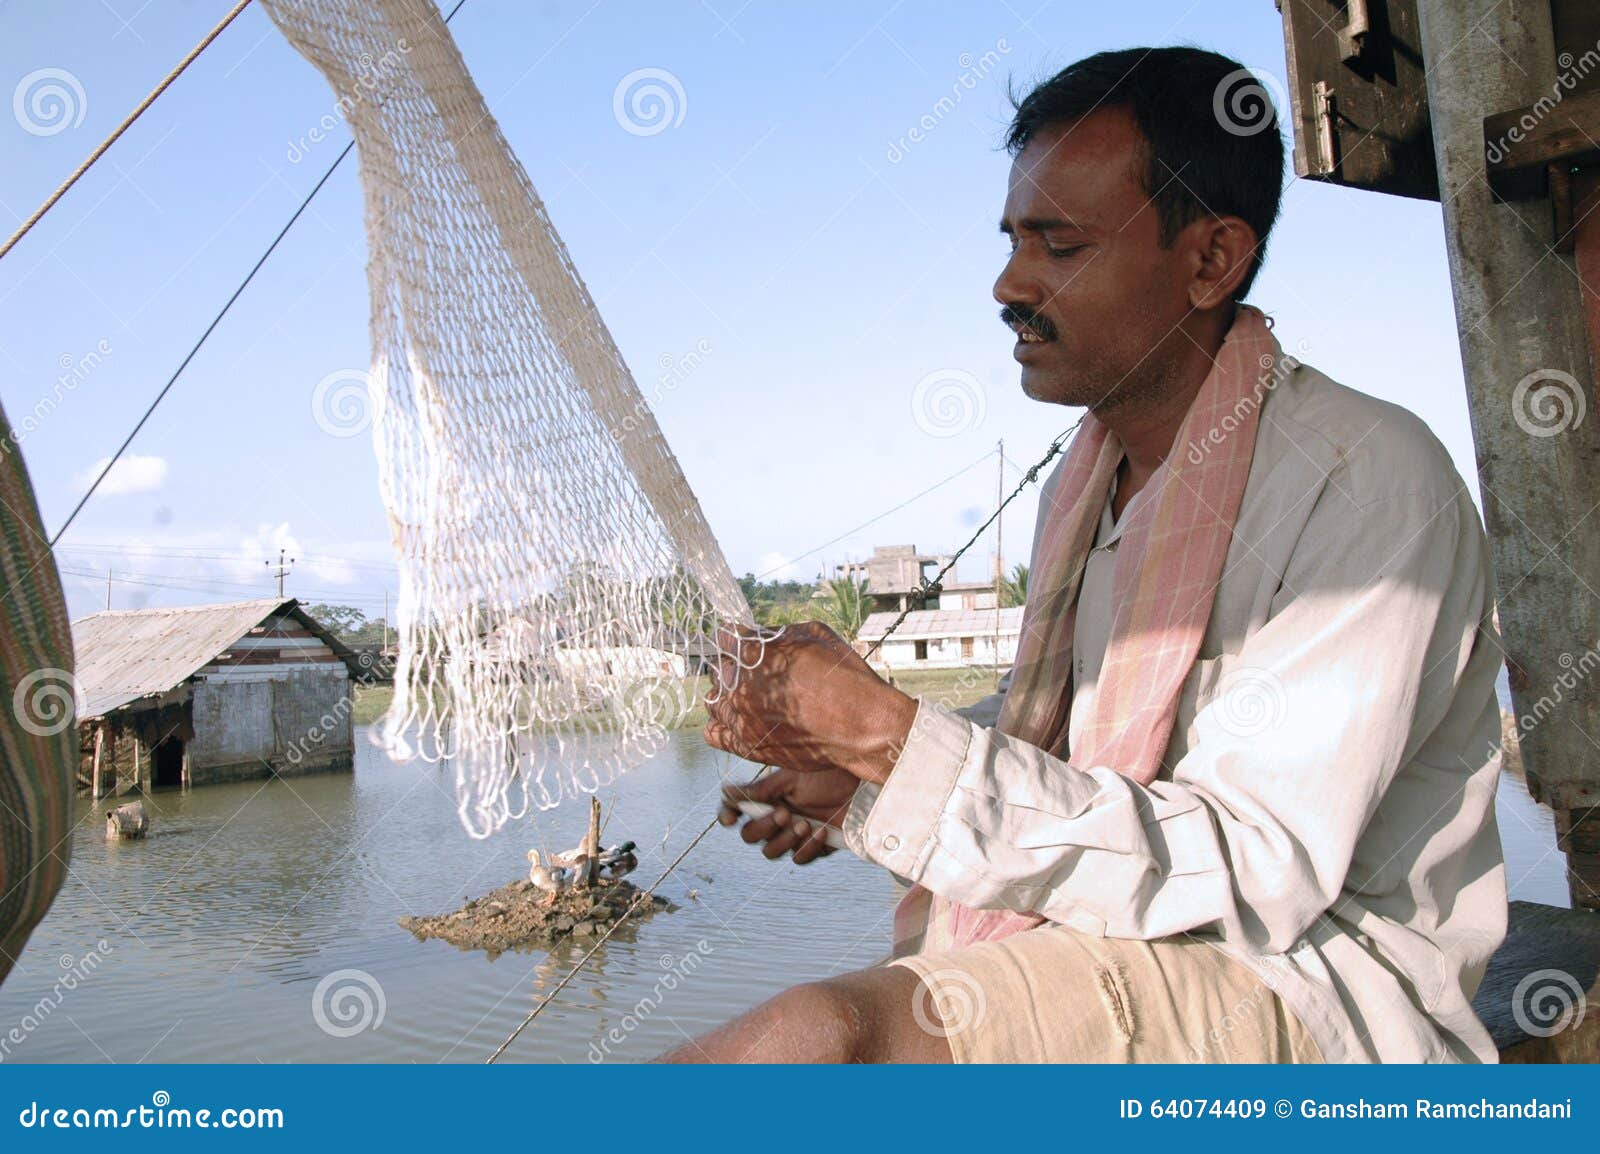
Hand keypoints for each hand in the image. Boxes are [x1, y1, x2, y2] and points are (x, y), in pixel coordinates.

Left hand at [704, 620, 916, 784]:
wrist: (860, 724)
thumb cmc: (844, 676)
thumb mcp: (814, 635)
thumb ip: (777, 633)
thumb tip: (758, 634)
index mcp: (753, 653)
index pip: (725, 638)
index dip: (735, 638)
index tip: (743, 642)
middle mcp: (740, 684)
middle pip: (719, 671)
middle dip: (733, 667)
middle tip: (752, 672)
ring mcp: (741, 718)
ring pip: (714, 701)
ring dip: (726, 696)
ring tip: (746, 697)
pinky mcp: (747, 745)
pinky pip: (716, 735)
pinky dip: (721, 725)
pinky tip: (736, 719)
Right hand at [717, 767, 855, 863]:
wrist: (865, 786)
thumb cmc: (828, 774)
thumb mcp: (793, 777)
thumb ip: (762, 789)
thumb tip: (726, 792)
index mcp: (768, 796)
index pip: (737, 810)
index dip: (727, 815)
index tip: (730, 819)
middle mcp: (777, 815)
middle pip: (751, 836)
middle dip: (764, 827)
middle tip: (784, 813)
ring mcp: (794, 833)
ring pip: (771, 852)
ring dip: (784, 840)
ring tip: (804, 824)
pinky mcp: (815, 845)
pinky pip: (799, 858)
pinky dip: (807, 848)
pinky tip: (821, 832)